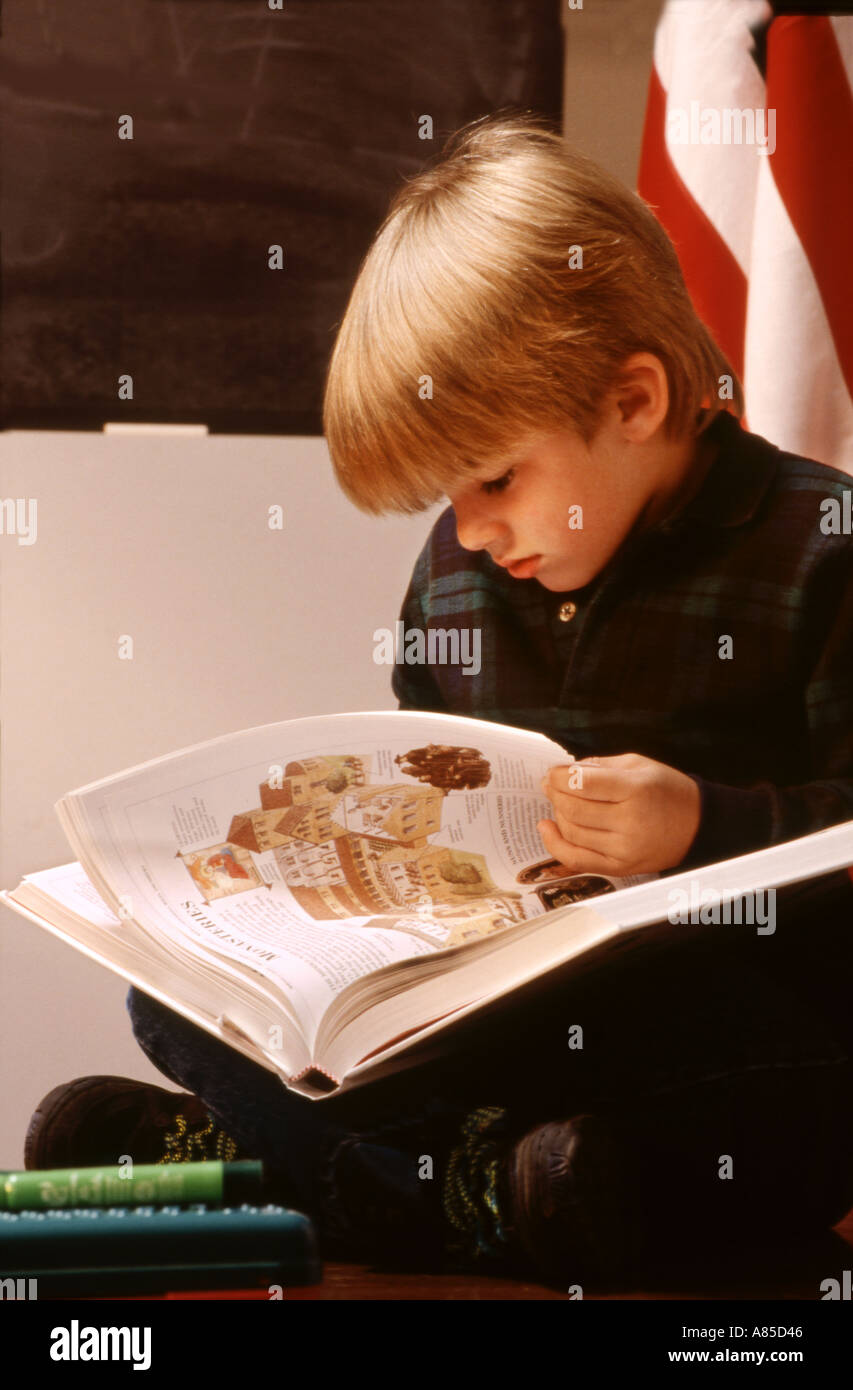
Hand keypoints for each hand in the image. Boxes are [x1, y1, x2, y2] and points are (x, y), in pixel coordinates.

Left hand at [538, 753, 700, 875]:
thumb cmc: (665, 790)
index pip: (581, 783)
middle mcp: (630, 822)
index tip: (553, 773)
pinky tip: (546, 828)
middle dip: (555, 793)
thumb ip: (599, 766)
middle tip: (551, 785)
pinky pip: (577, 860)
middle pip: (573, 808)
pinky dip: (556, 844)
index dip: (558, 776)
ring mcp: (625, 849)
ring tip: (559, 802)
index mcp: (636, 790)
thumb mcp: (638, 765)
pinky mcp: (621, 868)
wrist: (697, 826)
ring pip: (572, 832)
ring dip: (557, 814)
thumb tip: (561, 774)